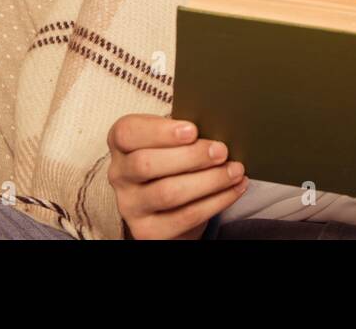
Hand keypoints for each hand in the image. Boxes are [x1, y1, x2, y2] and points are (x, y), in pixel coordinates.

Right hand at [107, 114, 247, 238]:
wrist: (167, 206)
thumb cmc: (174, 159)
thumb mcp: (171, 140)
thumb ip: (185, 131)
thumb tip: (219, 125)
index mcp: (121, 145)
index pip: (127, 133)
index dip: (159, 131)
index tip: (193, 129)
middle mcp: (119, 175)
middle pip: (147, 164)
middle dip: (191, 156)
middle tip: (222, 151)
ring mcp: (131, 206)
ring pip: (168, 193)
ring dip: (209, 180)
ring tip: (235, 170)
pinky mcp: (148, 231)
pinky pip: (186, 216)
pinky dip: (217, 201)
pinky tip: (235, 188)